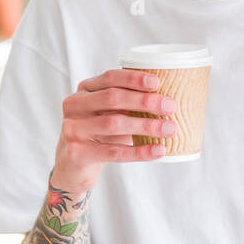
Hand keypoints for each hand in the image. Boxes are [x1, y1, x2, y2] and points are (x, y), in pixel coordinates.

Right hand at [51, 68, 179, 191]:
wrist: (74, 166)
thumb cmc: (99, 134)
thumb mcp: (110, 113)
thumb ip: (129, 103)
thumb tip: (168, 100)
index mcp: (85, 90)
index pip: (110, 78)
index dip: (134, 79)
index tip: (157, 82)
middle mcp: (75, 106)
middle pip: (112, 98)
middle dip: (145, 101)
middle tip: (171, 107)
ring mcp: (73, 129)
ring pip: (114, 124)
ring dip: (146, 126)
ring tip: (170, 129)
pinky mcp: (77, 153)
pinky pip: (114, 152)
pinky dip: (140, 151)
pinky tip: (158, 150)